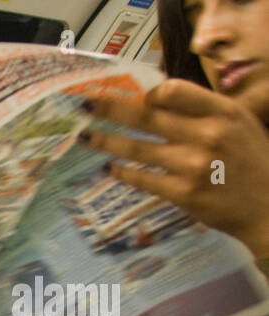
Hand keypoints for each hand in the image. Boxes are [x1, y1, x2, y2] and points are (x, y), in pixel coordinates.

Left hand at [81, 80, 268, 258]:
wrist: (267, 205)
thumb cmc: (250, 160)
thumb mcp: (238, 123)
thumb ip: (202, 111)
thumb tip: (158, 98)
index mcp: (222, 112)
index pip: (174, 91)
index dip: (150, 93)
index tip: (138, 98)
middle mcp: (206, 135)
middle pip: (146, 116)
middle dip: (110, 109)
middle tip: (85, 105)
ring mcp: (192, 166)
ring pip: (137, 148)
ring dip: (106, 141)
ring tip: (85, 136)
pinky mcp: (182, 193)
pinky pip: (142, 178)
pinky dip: (122, 172)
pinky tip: (109, 167)